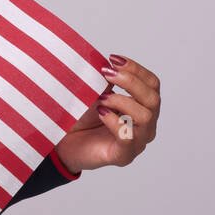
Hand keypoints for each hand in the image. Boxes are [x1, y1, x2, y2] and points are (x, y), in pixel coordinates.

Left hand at [54, 54, 159, 173]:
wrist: (61, 144)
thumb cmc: (80, 119)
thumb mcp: (94, 93)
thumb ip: (107, 80)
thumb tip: (109, 62)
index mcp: (141, 106)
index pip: (151, 84)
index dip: (136, 69)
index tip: (113, 58)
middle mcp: (145, 125)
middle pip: (153, 98)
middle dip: (131, 81)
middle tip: (107, 73)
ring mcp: (137, 141)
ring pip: (146, 116)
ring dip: (121, 101)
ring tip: (101, 98)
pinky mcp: (123, 155)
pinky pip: (128, 137)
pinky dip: (114, 121)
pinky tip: (101, 112)